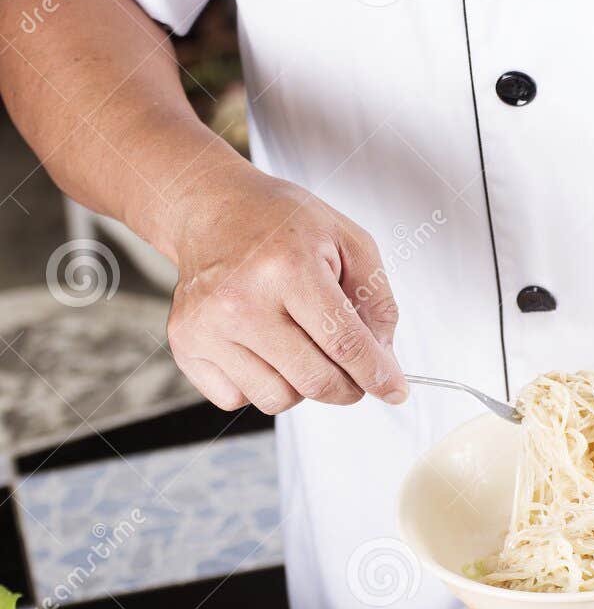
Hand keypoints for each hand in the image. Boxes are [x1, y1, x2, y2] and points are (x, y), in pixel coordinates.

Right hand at [165, 153, 406, 413]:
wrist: (213, 210)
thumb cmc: (282, 225)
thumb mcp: (348, 241)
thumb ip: (377, 302)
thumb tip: (384, 363)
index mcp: (286, 266)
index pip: (344, 342)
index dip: (377, 374)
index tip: (394, 390)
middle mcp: (240, 300)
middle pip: (314, 380)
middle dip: (347, 386)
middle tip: (352, 372)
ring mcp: (206, 326)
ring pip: (278, 399)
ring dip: (300, 385)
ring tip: (297, 344)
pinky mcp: (184, 344)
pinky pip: (238, 399)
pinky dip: (259, 384)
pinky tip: (260, 346)